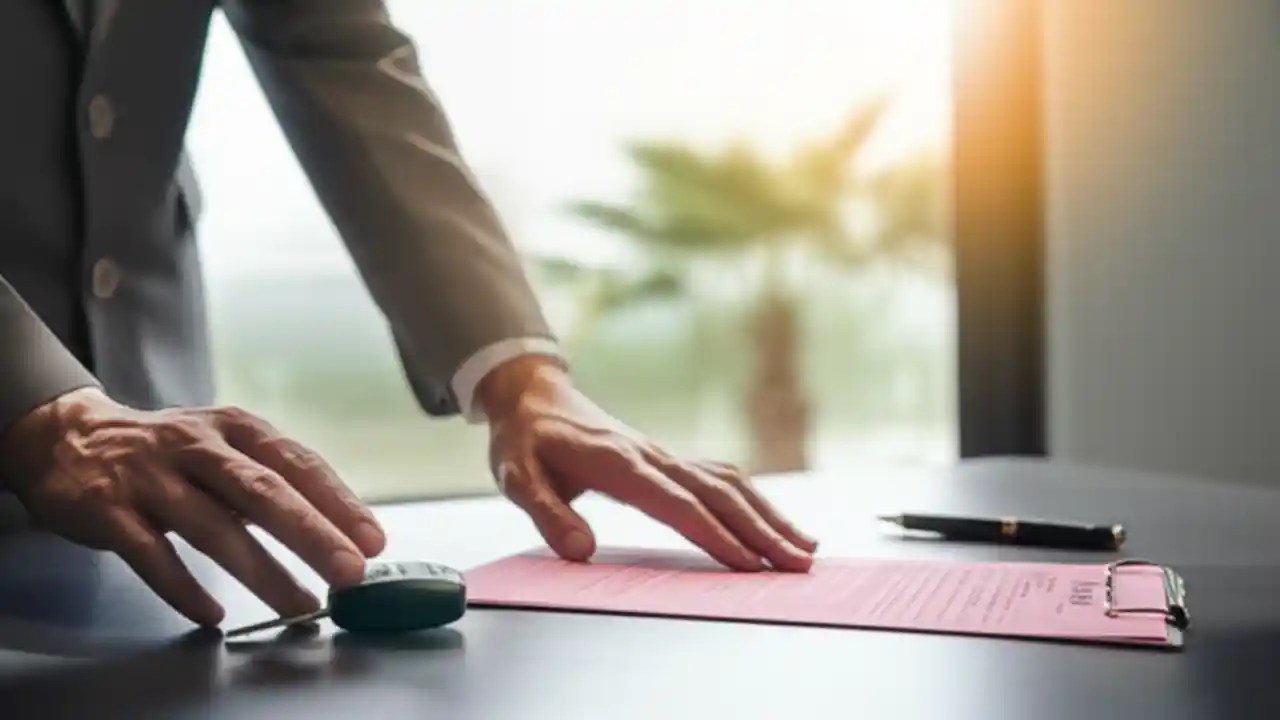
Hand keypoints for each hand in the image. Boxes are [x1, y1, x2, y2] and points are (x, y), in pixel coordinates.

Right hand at [0, 388, 384, 626]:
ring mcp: (151, 476)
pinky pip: (152, 556)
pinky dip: (184, 588)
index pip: (298, 463)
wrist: (67, 437)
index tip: (372, 540)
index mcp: (236, 427)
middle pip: (263, 492)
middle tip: (351, 571)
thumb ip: (270, 481)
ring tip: (301, 606)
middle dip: (312, 534)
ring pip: (214, 528)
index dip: (338, 502)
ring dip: (262, 572)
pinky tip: (214, 615)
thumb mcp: (223, 447)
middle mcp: (198, 445)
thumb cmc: (169, 451)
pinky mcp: (109, 509)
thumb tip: (338, 530)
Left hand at [478, 357, 817, 571]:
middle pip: (718, 494)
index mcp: (618, 462)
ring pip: (730, 483)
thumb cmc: (524, 440)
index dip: (714, 534)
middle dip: (761, 531)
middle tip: (798, 565)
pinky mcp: (669, 459)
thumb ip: (547, 513)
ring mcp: (665, 455)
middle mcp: (652, 455)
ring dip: (769, 516)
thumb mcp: (516, 476)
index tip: (747, 564)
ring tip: (804, 548)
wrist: (533, 396)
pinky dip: (755, 501)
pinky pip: (721, 478)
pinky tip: (775, 522)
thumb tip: (580, 550)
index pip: (676, 503)